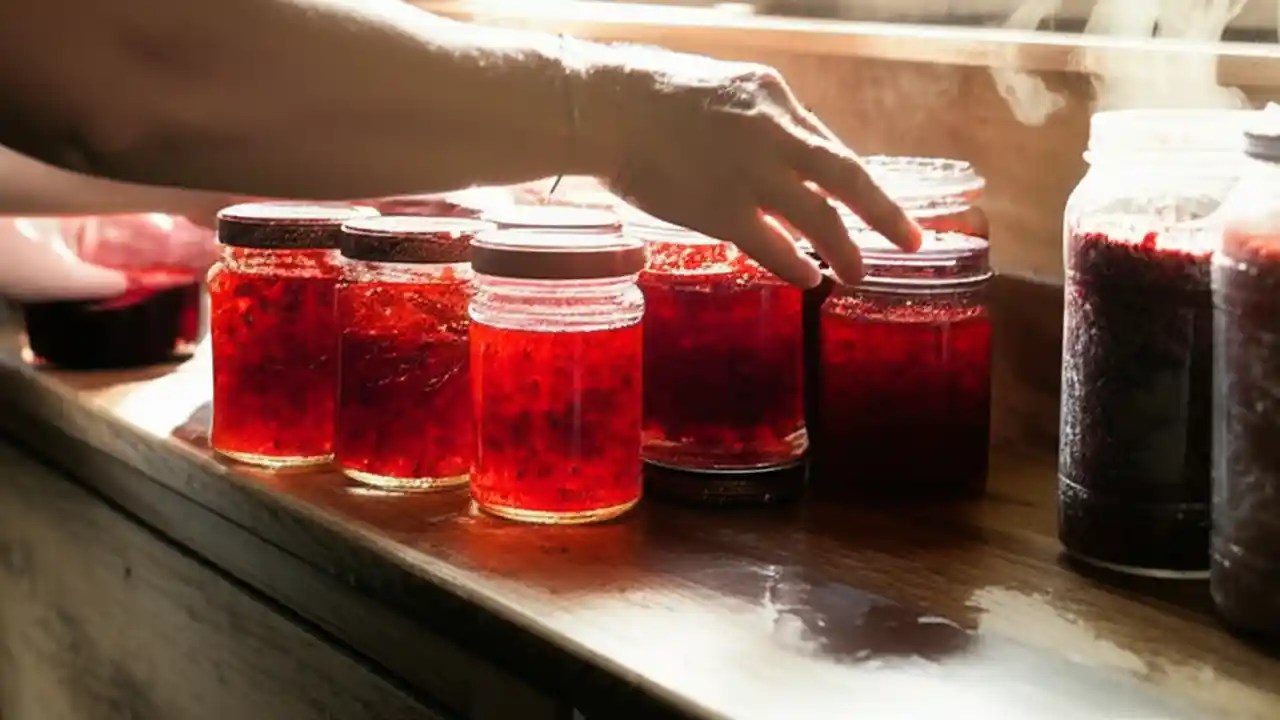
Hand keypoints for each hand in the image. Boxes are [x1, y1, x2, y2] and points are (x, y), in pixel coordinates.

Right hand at [578, 46, 920, 286]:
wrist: (607, 106)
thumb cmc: (650, 96)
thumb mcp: (721, 88)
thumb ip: (755, 119)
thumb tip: (780, 150)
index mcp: (774, 98)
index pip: (826, 144)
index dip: (851, 181)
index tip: (869, 202)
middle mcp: (774, 133)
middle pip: (847, 177)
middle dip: (885, 212)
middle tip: (912, 240)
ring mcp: (752, 173)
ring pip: (819, 218)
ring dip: (846, 249)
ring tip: (859, 274)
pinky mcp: (722, 209)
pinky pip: (774, 246)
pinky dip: (796, 265)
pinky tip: (809, 279)